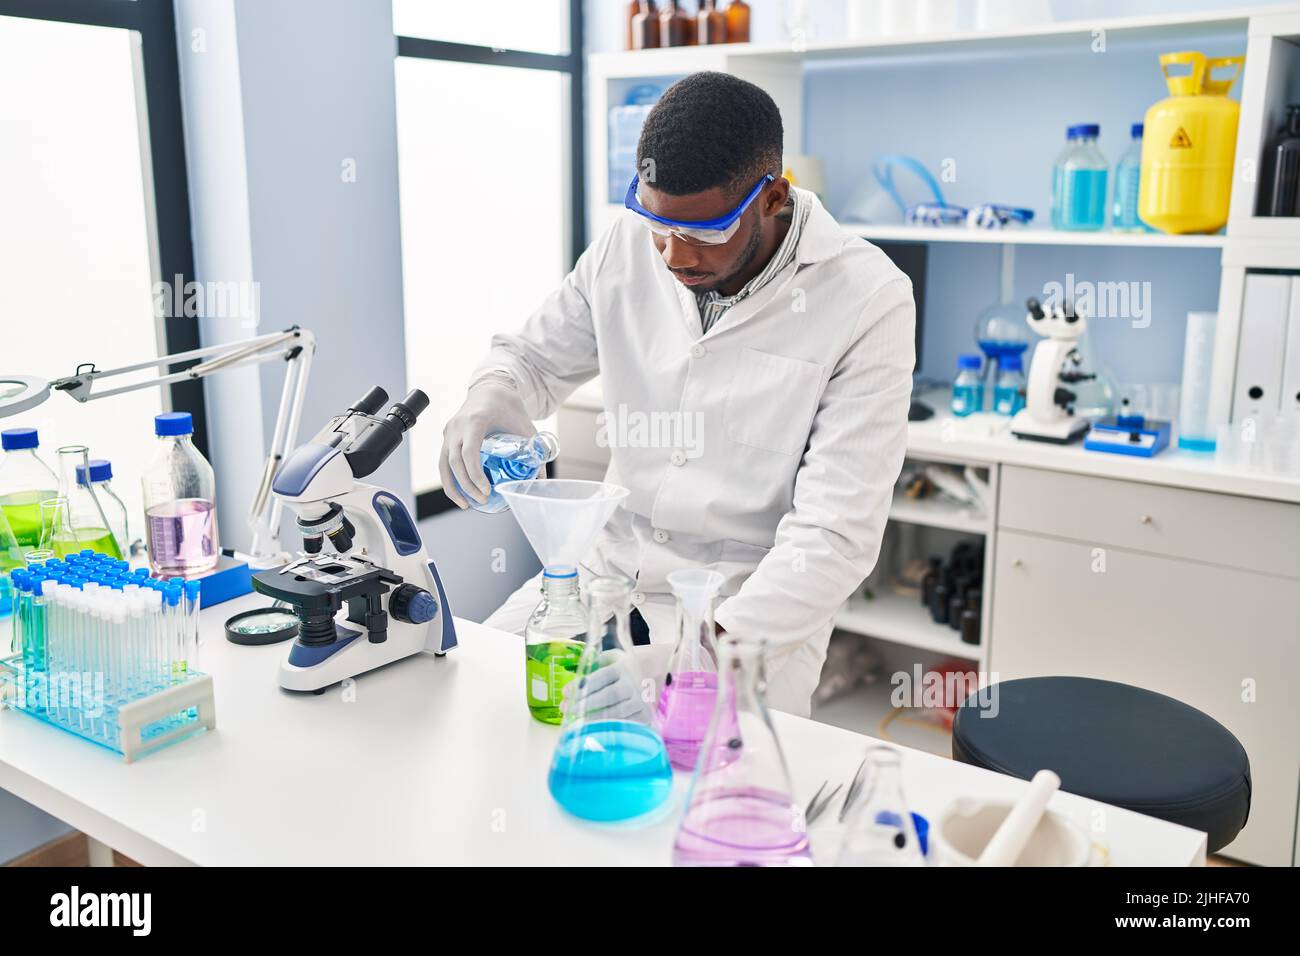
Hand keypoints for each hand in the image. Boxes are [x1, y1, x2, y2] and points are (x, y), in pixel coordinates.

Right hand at [439, 380, 535, 507]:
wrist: (492, 388)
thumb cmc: (508, 405)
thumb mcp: (525, 426)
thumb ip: (534, 451)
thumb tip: (540, 478)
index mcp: (475, 421)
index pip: (469, 453)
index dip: (475, 475)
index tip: (486, 490)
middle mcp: (457, 426)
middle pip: (455, 462)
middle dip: (467, 485)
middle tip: (482, 499)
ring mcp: (449, 431)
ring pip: (443, 464)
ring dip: (453, 487)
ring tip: (466, 504)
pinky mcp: (447, 436)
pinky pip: (443, 461)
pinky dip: (449, 479)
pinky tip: (459, 493)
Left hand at [562, 650, 649, 721]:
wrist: (651, 674)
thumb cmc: (622, 668)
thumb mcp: (610, 659)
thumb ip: (592, 667)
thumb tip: (570, 689)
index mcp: (622, 668)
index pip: (602, 676)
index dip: (584, 685)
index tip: (566, 692)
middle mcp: (633, 684)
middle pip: (609, 695)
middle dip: (586, 703)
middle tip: (568, 709)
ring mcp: (640, 701)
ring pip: (617, 712)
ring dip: (594, 718)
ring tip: (576, 722)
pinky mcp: (644, 716)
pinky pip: (625, 724)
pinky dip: (610, 728)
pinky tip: (595, 730)